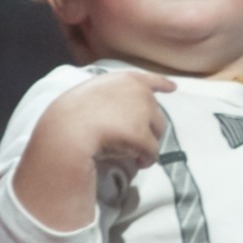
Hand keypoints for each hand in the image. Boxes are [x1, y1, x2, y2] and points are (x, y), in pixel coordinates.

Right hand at [35, 69, 175, 169]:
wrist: (68, 129)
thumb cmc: (72, 112)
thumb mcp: (91, 92)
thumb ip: (110, 94)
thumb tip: (119, 108)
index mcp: (126, 79)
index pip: (150, 80)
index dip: (162, 84)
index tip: (173, 88)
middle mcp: (140, 92)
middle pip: (155, 113)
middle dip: (148, 127)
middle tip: (133, 140)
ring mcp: (143, 113)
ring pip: (157, 132)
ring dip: (148, 143)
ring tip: (133, 153)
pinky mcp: (142, 134)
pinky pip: (152, 151)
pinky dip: (147, 159)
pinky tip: (139, 163)